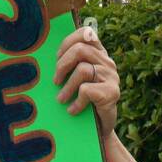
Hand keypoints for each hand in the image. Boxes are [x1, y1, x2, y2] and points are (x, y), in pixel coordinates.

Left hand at [54, 24, 118, 138]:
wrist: (101, 128)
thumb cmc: (84, 101)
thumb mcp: (77, 79)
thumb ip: (70, 63)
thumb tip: (49, 55)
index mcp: (99, 54)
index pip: (85, 33)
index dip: (68, 42)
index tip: (57, 58)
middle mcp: (107, 62)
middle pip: (81, 50)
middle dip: (62, 65)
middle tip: (55, 81)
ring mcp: (111, 77)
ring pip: (82, 70)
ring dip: (67, 86)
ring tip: (61, 99)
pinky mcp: (112, 93)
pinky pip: (87, 90)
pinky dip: (76, 102)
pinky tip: (73, 110)